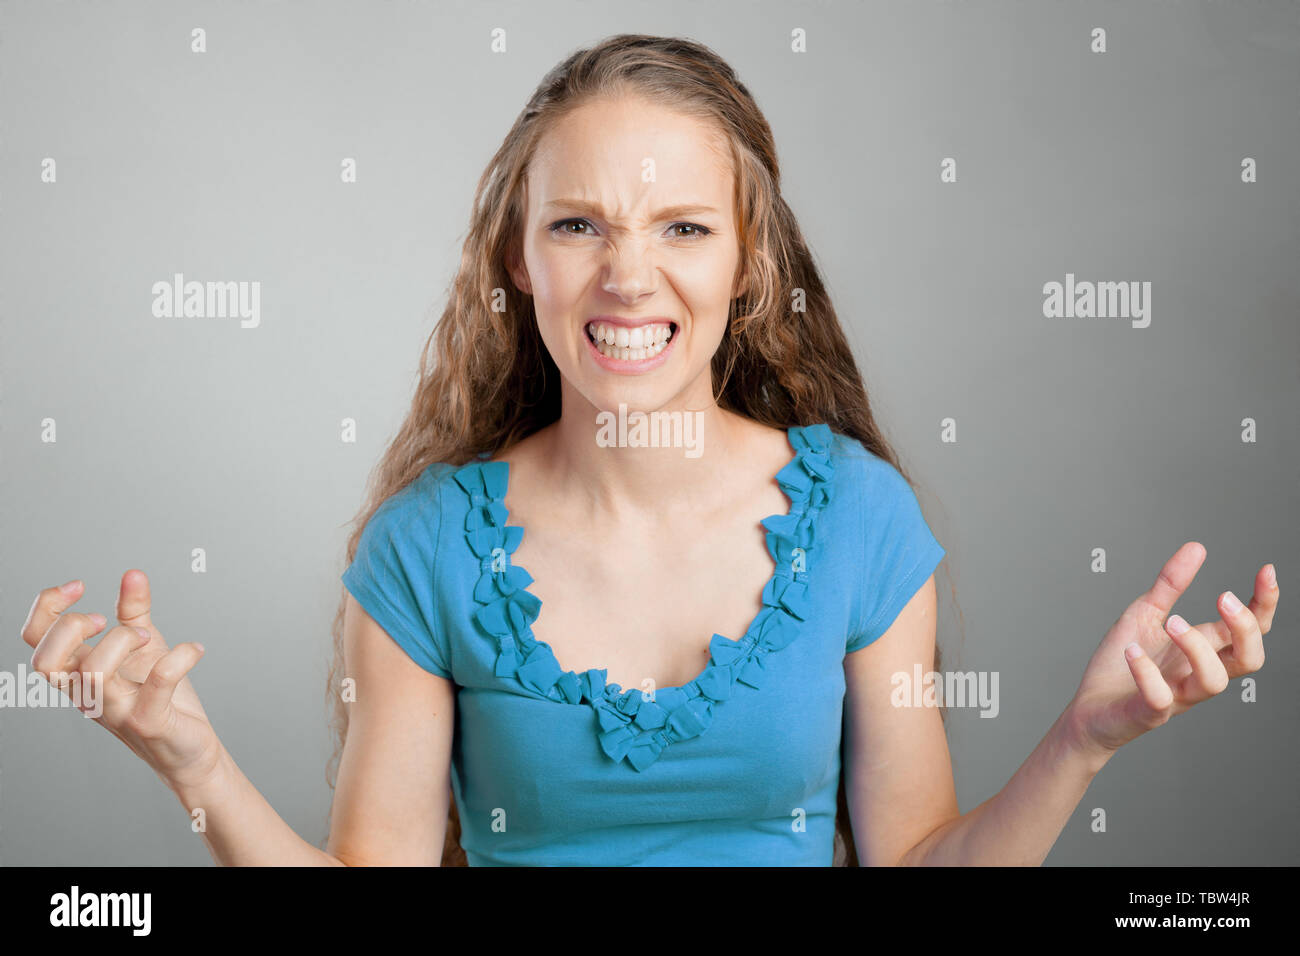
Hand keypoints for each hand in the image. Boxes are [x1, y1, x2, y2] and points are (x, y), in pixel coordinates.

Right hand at [22, 569, 224, 790]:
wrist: (189, 748)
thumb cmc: (161, 698)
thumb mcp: (145, 648)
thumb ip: (134, 612)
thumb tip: (133, 574)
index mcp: (79, 673)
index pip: (35, 640)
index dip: (46, 606)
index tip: (79, 585)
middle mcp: (88, 694)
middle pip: (45, 661)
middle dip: (70, 627)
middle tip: (104, 619)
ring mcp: (116, 710)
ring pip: (94, 673)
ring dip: (123, 640)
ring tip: (150, 637)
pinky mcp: (149, 721)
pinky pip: (158, 684)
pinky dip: (180, 657)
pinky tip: (195, 649)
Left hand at [1065, 541, 1277, 759]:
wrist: (1088, 708)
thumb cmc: (1122, 662)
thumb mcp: (1146, 613)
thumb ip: (1171, 584)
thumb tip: (1197, 546)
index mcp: (1204, 649)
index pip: (1252, 631)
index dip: (1265, 604)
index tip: (1266, 570)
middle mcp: (1197, 673)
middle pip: (1249, 659)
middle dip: (1246, 628)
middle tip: (1221, 597)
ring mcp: (1176, 695)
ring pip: (1213, 681)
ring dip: (1197, 647)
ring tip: (1171, 621)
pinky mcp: (1148, 712)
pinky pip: (1159, 698)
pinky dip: (1147, 672)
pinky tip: (1132, 649)